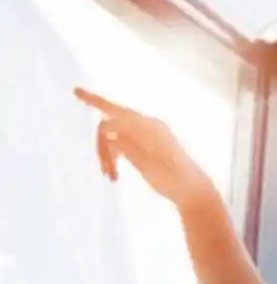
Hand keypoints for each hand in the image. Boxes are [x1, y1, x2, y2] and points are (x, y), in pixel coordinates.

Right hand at [75, 88, 212, 207]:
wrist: (193, 192)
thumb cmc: (171, 179)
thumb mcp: (147, 164)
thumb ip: (128, 146)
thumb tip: (107, 129)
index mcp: (149, 127)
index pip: (116, 110)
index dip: (95, 101)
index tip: (76, 92)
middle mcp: (149, 126)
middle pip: (112, 125)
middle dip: (101, 145)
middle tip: (104, 170)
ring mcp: (149, 135)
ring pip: (116, 137)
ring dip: (108, 155)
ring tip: (110, 176)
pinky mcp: (149, 146)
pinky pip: (124, 144)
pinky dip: (115, 157)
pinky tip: (114, 174)